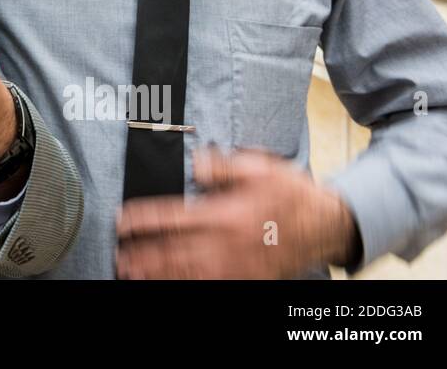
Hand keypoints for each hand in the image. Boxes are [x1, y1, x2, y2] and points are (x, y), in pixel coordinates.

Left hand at [116, 148, 361, 278]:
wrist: (328, 224)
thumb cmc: (292, 195)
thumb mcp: (260, 167)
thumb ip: (224, 166)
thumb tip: (196, 162)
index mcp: (225, 214)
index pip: (172, 217)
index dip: (143, 220)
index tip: (121, 221)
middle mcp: (226, 243)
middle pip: (174, 252)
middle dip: (143, 255)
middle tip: (119, 256)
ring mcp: (237, 265)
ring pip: (188, 273)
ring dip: (158, 274)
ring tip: (133, 274)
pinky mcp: (248, 278)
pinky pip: (212, 284)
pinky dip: (188, 284)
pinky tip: (171, 283)